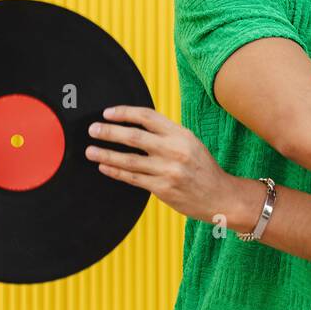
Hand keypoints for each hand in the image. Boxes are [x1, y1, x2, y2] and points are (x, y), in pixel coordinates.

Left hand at [85, 105, 238, 222]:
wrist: (220, 196)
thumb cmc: (202, 168)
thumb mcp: (190, 143)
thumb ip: (167, 134)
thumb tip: (136, 125)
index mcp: (181, 134)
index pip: (147, 117)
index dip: (125, 112)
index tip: (108, 113)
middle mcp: (174, 150)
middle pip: (134, 137)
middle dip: (109, 132)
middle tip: (93, 129)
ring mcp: (168, 171)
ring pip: (128, 160)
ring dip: (106, 154)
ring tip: (90, 151)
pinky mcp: (162, 189)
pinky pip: (132, 178)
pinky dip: (116, 172)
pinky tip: (104, 167)